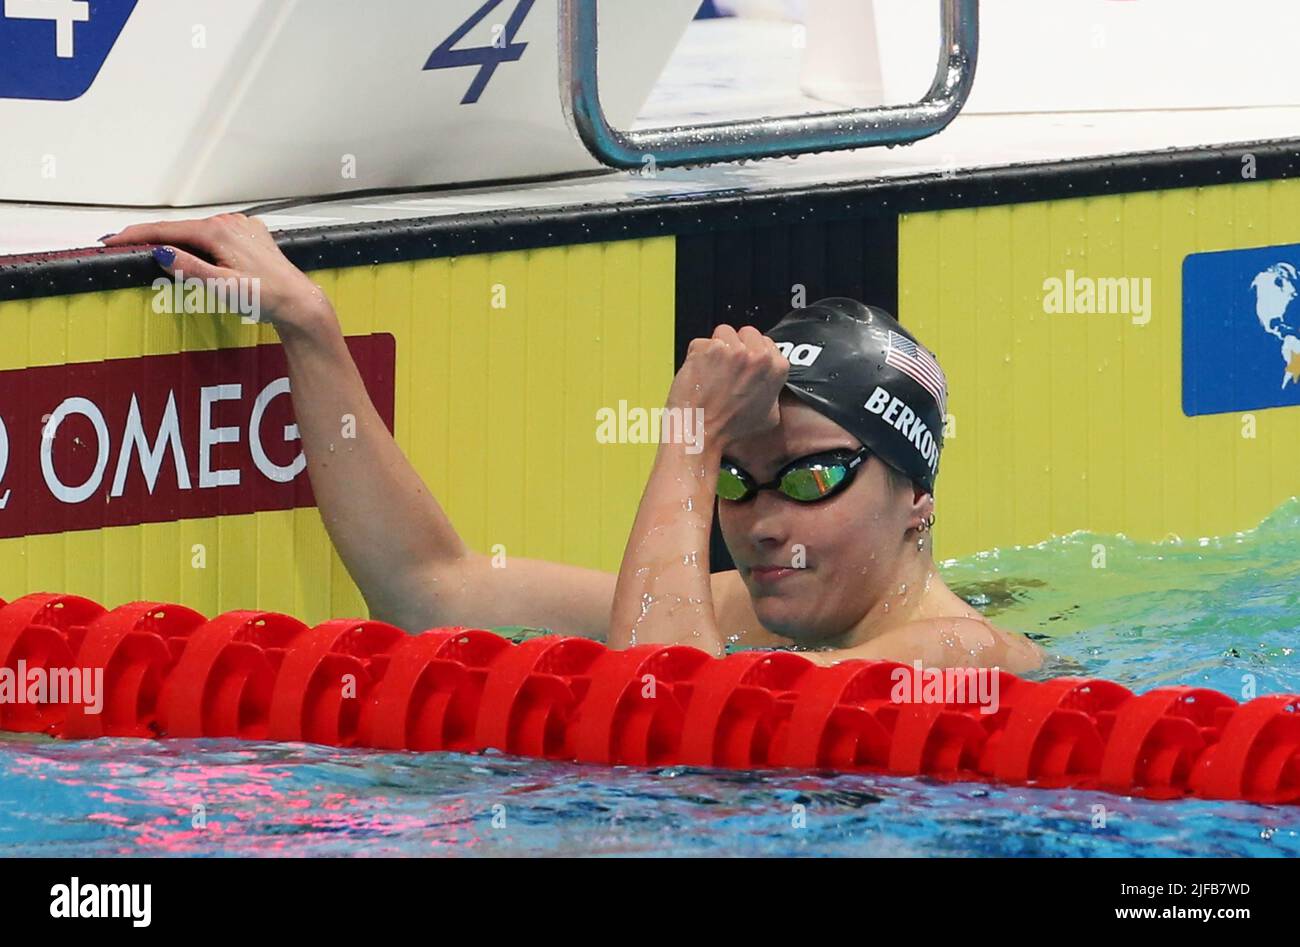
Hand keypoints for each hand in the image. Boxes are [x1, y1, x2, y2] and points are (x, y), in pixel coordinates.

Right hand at [101, 213, 333, 334]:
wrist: (298, 302)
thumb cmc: (265, 296)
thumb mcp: (221, 286)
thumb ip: (189, 268)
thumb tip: (160, 252)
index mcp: (219, 231)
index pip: (167, 231)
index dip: (137, 235)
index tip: (112, 240)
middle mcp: (230, 222)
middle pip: (181, 229)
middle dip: (154, 238)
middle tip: (123, 245)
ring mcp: (242, 226)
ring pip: (198, 232)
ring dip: (177, 241)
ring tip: (149, 249)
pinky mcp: (251, 235)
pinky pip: (215, 235)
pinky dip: (199, 243)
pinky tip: (191, 252)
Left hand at [667, 325, 787, 451]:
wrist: (700, 432)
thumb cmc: (730, 429)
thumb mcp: (769, 417)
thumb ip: (773, 393)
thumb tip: (769, 383)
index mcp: (776, 368)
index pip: (765, 342)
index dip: (751, 353)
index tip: (742, 366)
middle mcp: (758, 356)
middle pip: (746, 333)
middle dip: (736, 346)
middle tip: (726, 371)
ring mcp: (732, 350)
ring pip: (723, 333)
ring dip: (716, 348)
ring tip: (712, 373)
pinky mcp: (708, 348)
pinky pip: (700, 342)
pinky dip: (696, 355)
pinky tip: (699, 374)